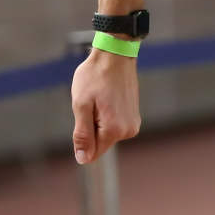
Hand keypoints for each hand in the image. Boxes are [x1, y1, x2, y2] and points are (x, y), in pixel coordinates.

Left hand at [71, 48, 141, 164]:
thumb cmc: (94, 76)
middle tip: (90, 104)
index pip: (93, 153)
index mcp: (114, 130)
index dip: (81, 140)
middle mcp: (128, 131)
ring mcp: (133, 123)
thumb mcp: (81, 105)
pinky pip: (114, 125)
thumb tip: (83, 159)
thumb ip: (82, 135)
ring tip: (99, 98)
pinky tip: (105, 98)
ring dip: (97, 120)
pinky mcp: (134, 116)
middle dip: (89, 127)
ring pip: (106, 133)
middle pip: (100, 143)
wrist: (115, 55)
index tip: (82, 117)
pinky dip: (105, 115)